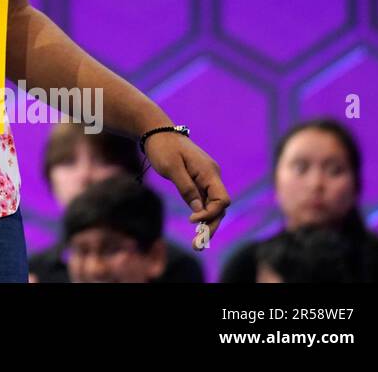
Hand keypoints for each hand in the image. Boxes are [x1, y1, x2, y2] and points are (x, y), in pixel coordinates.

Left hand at [143, 133, 230, 249]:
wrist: (156, 132)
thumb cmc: (163, 147)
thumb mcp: (172, 168)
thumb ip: (186, 188)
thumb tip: (199, 210)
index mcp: (209, 172)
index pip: (221, 200)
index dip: (210, 213)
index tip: (191, 219)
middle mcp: (212, 176)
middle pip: (219, 207)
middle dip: (210, 226)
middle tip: (197, 245)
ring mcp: (205, 179)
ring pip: (212, 206)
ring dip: (206, 224)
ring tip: (197, 244)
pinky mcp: (197, 181)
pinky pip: (204, 201)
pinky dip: (200, 215)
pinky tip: (195, 228)